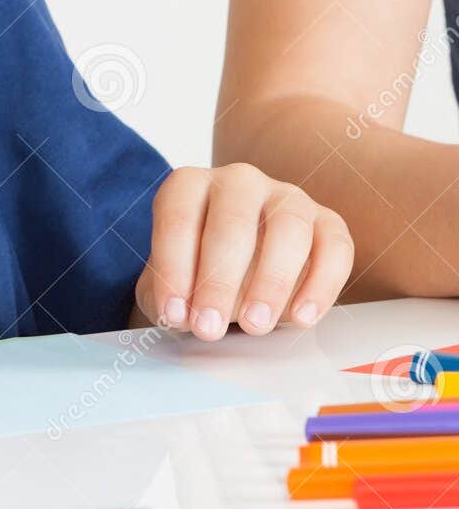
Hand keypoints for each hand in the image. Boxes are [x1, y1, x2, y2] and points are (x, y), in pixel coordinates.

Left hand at [136, 163, 352, 339]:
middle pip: (233, 225)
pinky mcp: (326, 221)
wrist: (240, 268)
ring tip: (255, 324)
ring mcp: (286, 196)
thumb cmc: (199, 272)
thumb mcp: (176, 281)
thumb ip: (175, 295)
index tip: (173, 314)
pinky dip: (322, 284)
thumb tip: (184, 317)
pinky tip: (302, 317)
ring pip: (288, 230)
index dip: (172, 269)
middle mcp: (238, 181)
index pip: (178, 219)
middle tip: (209, 327)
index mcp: (189, 185)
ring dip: (271, 282)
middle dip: (219, 282)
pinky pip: (334, 247)